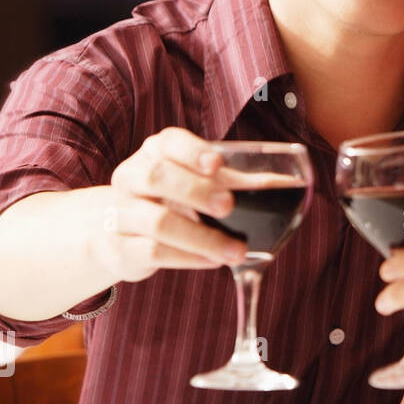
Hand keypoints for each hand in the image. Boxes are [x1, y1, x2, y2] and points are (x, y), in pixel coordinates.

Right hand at [100, 127, 247, 281]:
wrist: (117, 232)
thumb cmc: (171, 199)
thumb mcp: (200, 184)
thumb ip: (239, 183)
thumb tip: (286, 185)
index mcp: (155, 153)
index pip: (168, 143)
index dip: (191, 151)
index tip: (217, 163)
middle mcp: (132, 177)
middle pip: (157, 177)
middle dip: (195, 191)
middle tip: (228, 205)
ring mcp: (120, 213)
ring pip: (157, 221)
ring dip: (202, 237)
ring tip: (237, 250)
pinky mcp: (121, 248)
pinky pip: (153, 252)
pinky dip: (188, 257)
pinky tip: (213, 260)